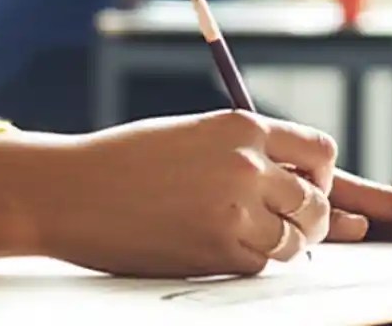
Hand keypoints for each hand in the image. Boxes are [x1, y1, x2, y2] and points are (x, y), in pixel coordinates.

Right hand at [33, 111, 336, 277]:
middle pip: (316, 202)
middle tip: (290, 225)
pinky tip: (219, 247)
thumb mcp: (195, 136)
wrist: (70, 191)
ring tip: (252, 237)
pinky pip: (260, 264)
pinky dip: (249, 261)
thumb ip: (246, 152)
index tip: (307, 186)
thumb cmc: (128, 161)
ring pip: (295, 240)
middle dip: (311, 218)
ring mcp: (235, 210)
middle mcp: (247, 165)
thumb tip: (300, 180)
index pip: (319, 150)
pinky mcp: (217, 251)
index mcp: (242, 126)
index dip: (320, 174)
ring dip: (283, 244)